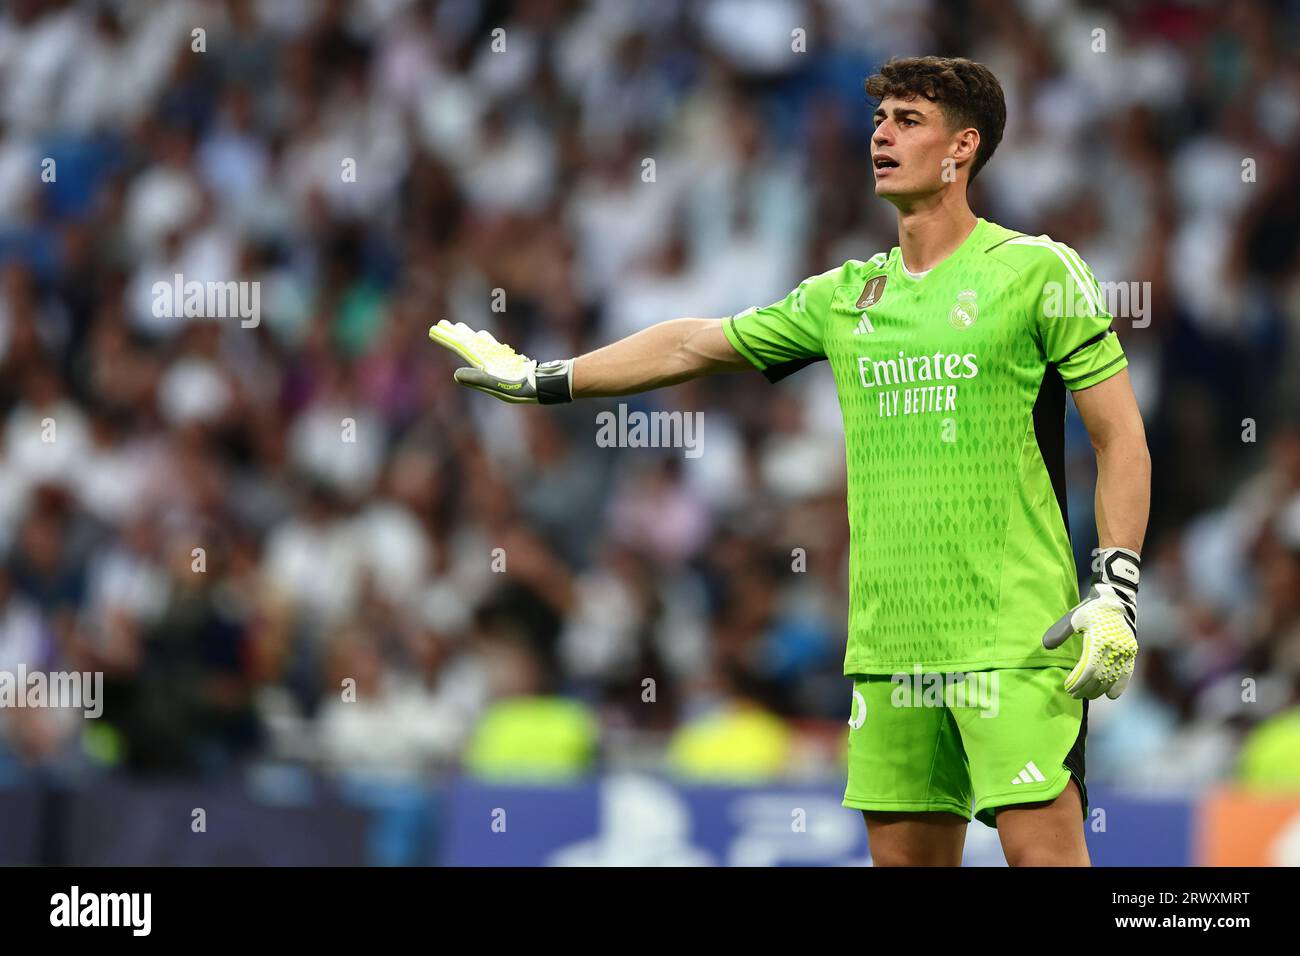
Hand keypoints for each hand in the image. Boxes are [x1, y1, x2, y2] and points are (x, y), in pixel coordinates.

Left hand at [428, 320, 572, 404]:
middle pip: (466, 344)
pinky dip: (485, 340)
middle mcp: (487, 363)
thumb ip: (477, 379)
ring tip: (456, 327)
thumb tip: (455, 375)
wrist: (543, 387)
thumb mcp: (498, 385)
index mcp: (482, 366)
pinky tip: (480, 335)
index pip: (461, 348)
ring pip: (478, 344)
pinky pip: (493, 347)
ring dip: (466, 335)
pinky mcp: (508, 360)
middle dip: (454, 334)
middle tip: (440, 324)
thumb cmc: (521, 388)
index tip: (434, 330)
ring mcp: (497, 360)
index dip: (447, 339)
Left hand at [1042, 547, 1139, 699]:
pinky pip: (1127, 674)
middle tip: (1073, 694)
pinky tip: (1111, 696)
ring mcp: (1126, 652)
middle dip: (1086, 689)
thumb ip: (1060, 631)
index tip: (1067, 688)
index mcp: (1100, 641)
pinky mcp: (1131, 652)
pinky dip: (1120, 686)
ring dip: (1099, 690)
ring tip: (1086, 695)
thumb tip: (1046, 645)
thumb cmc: (1092, 608)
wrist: (1117, 598)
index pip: (1089, 670)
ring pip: (1113, 679)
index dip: (1078, 682)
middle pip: (1101, 678)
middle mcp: (1115, 649)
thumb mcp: (1074, 617)